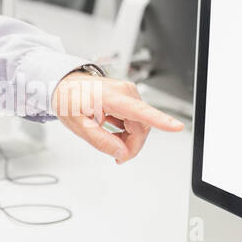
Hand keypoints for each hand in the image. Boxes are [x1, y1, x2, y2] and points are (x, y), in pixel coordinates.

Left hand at [51, 72, 183, 163]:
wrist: (65, 84)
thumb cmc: (69, 99)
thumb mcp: (78, 124)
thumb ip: (101, 141)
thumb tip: (122, 153)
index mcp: (112, 96)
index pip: (140, 111)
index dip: (161, 121)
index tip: (176, 127)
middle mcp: (125, 92)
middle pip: (142, 126)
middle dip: (132, 145)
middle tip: (117, 157)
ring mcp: (128, 94)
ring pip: (140, 125)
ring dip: (129, 139)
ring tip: (110, 142)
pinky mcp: (128, 99)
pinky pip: (136, 121)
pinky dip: (127, 132)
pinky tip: (113, 134)